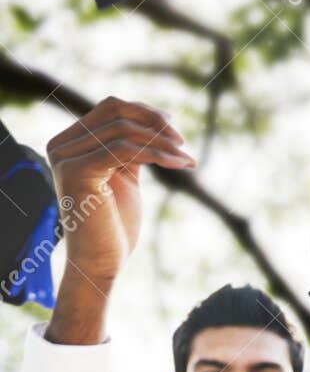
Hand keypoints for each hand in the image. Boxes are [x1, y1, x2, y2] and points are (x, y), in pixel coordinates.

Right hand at [46, 97, 194, 291]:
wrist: (100, 262)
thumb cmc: (113, 225)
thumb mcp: (122, 176)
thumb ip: (128, 149)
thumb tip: (155, 122)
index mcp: (68, 144)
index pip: (110, 108)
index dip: (146, 112)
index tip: (175, 130)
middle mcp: (61, 146)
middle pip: (115, 110)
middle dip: (154, 121)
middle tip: (182, 141)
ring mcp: (66, 158)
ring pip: (124, 130)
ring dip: (163, 143)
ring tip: (187, 160)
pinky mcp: (78, 172)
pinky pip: (126, 150)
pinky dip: (158, 154)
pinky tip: (180, 164)